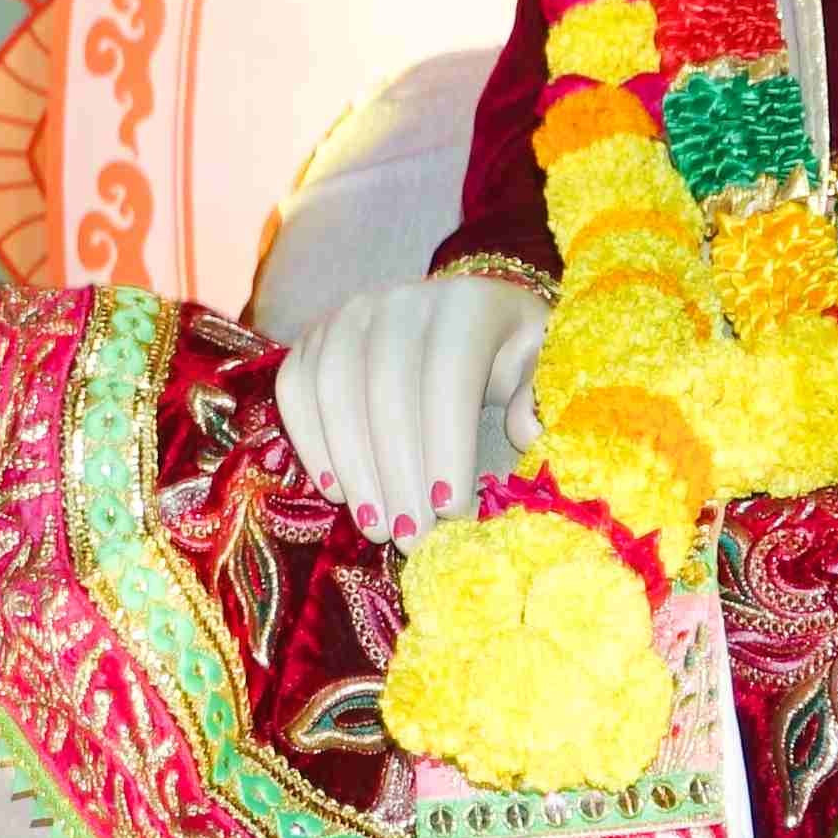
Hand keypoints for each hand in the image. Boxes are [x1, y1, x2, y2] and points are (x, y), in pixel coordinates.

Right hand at [271, 268, 546, 541]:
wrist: (458, 320)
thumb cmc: (505, 356)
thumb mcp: (541, 366)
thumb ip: (541, 395)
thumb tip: (526, 431)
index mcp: (465, 305)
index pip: (449, 371)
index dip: (446, 443)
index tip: (451, 510)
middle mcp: (399, 301)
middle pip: (386, 387)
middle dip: (397, 471)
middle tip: (411, 536)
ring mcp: (347, 316)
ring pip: (335, 389)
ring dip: (352, 466)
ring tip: (376, 528)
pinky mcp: (312, 339)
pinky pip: (296, 388)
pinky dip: (310, 442)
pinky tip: (335, 491)